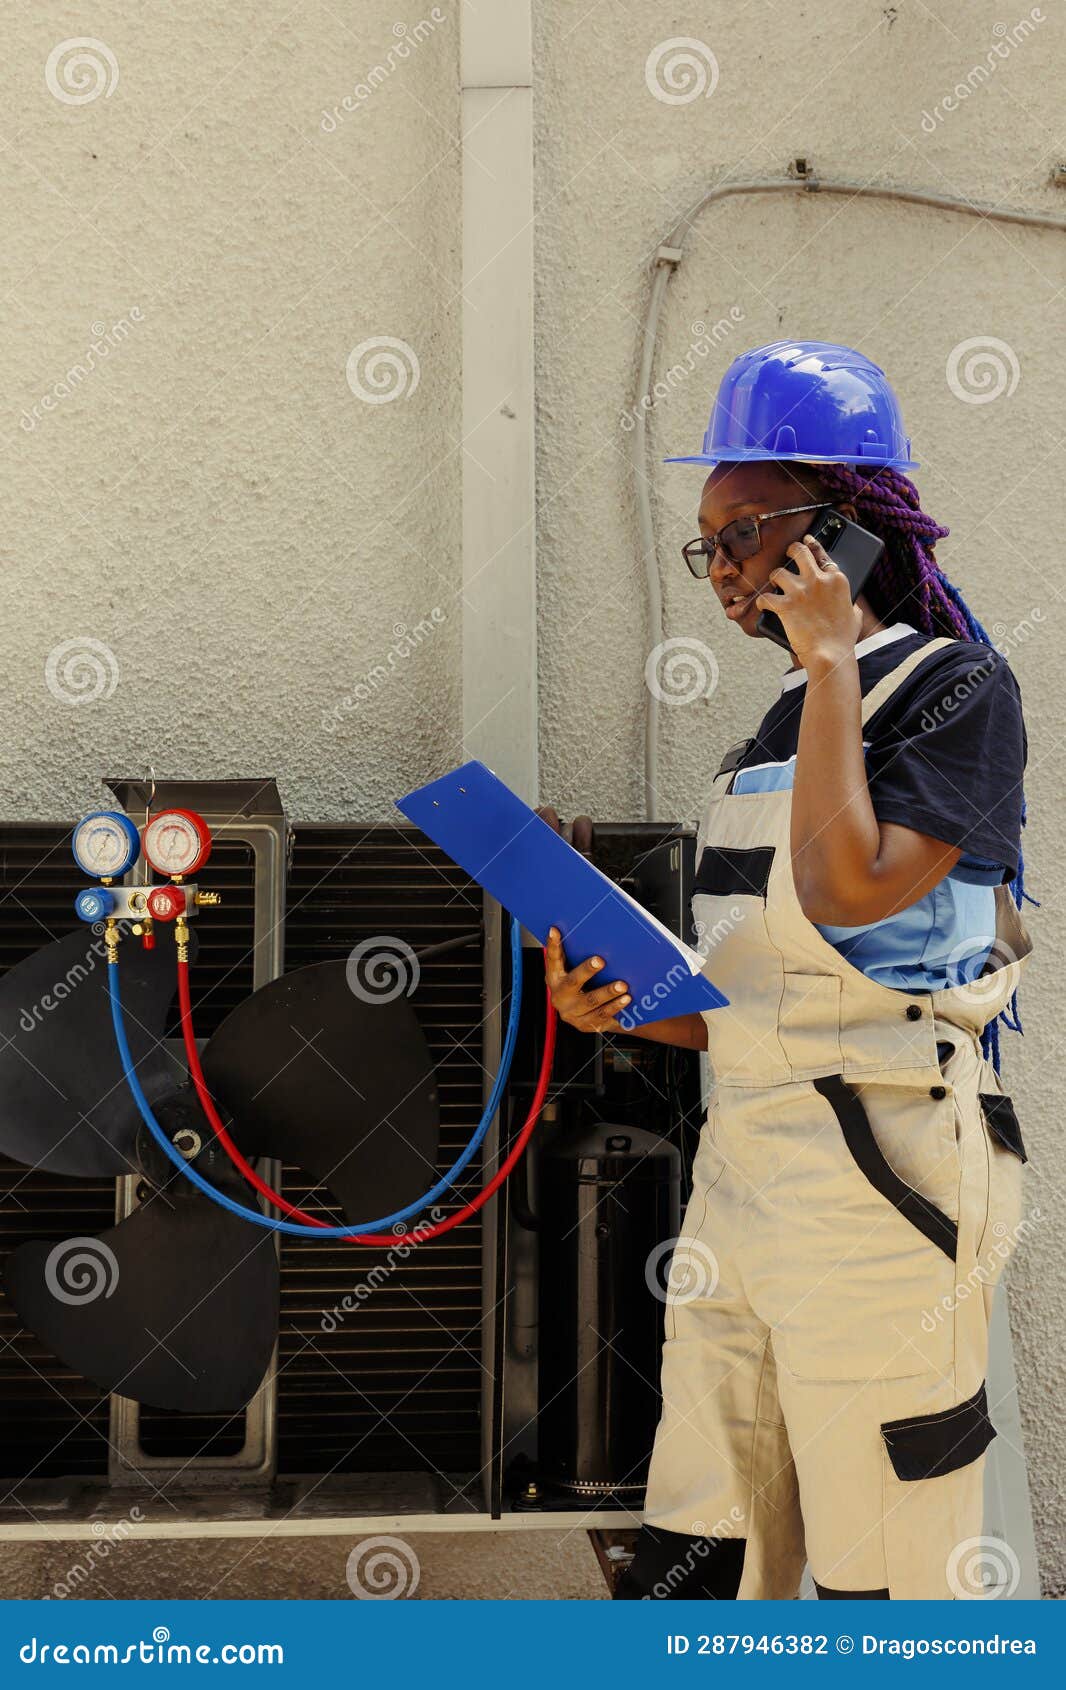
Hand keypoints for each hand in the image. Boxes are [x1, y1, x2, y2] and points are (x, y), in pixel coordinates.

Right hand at [544, 927, 630, 1033]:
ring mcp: (572, 1013)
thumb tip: (593, 933)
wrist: (582, 1015)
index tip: (555, 931)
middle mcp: (560, 997)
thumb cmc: (580, 986)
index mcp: (554, 979)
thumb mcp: (573, 972)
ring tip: (623, 986)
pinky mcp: (585, 1025)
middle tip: (600, 960)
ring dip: (608, 993)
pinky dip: (615, 1008)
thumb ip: (576, 956)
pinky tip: (626, 1001)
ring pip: (591, 1002)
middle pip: (573, 982)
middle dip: (586, 971)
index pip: (552, 960)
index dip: (553, 946)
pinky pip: (602, 1017)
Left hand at [754, 533, 862, 668]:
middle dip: (791, 550)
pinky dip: (762, 602)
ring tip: (775, 585)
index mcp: (837, 580)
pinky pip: (765, 597)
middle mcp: (818, 580)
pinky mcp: (785, 605)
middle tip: (787, 554)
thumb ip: (851, 604)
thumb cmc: (843, 639)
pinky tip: (763, 606)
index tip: (807, 540)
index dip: (814, 545)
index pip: (823, 555)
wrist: (830, 655)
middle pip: (800, 552)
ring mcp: (800, 591)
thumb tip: (850, 604)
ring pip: (778, 572)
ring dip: (774, 578)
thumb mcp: (855, 616)